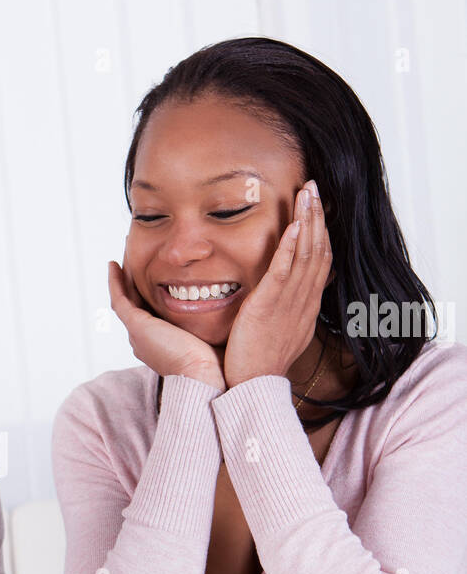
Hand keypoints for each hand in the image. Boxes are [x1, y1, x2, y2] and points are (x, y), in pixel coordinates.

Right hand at [109, 253, 224, 389]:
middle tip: (130, 265)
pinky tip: (113, 264)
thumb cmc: (215, 365)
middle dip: (132, 287)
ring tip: (119, 261)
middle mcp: (144, 340)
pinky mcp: (136, 326)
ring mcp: (138, 333)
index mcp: (160, 346)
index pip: (150, 315)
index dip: (149, 296)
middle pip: (134, 308)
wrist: (204, 378)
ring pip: (124, 302)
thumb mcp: (214, 337)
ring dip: (121, 281)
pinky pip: (119, 299)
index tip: (154, 278)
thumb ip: (214, 322)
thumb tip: (232, 307)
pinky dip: (115, 282)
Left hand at [224, 180, 330, 387]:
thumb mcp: (282, 330)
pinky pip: (284, 271)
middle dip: (318, 217)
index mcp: (307, 305)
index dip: (321, 232)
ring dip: (308, 221)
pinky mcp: (269, 306)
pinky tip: (295, 225)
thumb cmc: (260, 361)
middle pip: (319, 250)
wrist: (252, 386)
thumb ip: (289, 308)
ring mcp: (290, 303)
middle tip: (315, 187)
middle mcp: (304, 301)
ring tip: (308, 192)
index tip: (319, 208)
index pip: (321, 261)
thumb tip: (295, 293)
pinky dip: (292, 247)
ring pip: (307, 255)